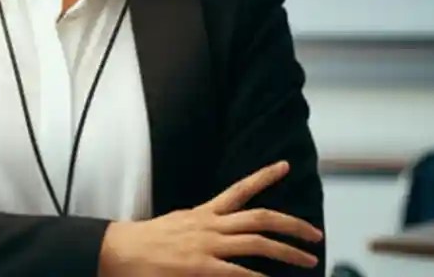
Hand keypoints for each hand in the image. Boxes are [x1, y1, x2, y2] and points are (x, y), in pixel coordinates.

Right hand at [98, 161, 323, 275]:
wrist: (118, 251)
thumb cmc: (145, 243)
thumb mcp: (177, 226)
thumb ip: (201, 228)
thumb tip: (221, 233)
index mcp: (204, 213)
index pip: (239, 189)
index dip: (264, 176)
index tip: (284, 166)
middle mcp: (210, 225)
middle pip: (260, 217)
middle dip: (292, 224)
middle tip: (315, 234)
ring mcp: (207, 246)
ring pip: (258, 242)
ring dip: (288, 251)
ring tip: (308, 260)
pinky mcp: (202, 268)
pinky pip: (240, 272)